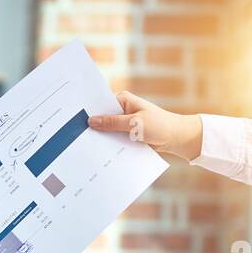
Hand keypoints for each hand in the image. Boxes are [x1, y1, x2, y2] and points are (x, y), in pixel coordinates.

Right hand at [88, 91, 203, 161]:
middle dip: (93, 127)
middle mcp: (122, 109)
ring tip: (86, 146)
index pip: (101, 104)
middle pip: (102, 118)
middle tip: (77, 136)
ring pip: (107, 130)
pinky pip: (114, 139)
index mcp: (123, 100)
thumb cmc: (159, 126)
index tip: (75, 120)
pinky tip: (100, 152)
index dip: (89, 112)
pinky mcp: (127, 134)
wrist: (176, 138)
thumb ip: (113, 123)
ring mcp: (124, 122)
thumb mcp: (135, 124)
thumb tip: (92, 121)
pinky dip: (109, 144)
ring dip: (101, 138)